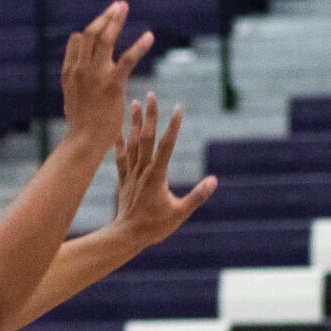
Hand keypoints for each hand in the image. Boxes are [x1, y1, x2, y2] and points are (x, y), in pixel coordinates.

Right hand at [60, 2, 152, 151]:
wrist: (84, 140)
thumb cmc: (81, 124)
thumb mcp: (71, 98)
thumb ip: (75, 82)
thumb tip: (77, 76)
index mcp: (70, 71)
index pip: (77, 40)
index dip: (90, 30)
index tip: (103, 23)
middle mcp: (80, 68)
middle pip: (91, 33)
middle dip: (105, 16)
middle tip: (118, 5)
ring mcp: (96, 74)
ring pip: (105, 38)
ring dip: (116, 20)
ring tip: (124, 7)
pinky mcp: (113, 83)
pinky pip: (128, 58)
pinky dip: (139, 45)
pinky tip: (150, 36)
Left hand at [112, 95, 215, 247]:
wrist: (126, 236)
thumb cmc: (154, 227)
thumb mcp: (180, 213)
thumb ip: (197, 196)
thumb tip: (213, 181)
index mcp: (157, 175)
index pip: (166, 146)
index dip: (172, 126)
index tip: (177, 108)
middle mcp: (142, 170)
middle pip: (146, 137)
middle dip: (150, 115)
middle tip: (151, 95)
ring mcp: (131, 173)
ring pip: (132, 143)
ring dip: (133, 122)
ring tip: (134, 103)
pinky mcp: (123, 179)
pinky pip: (120, 156)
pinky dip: (118, 141)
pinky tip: (117, 128)